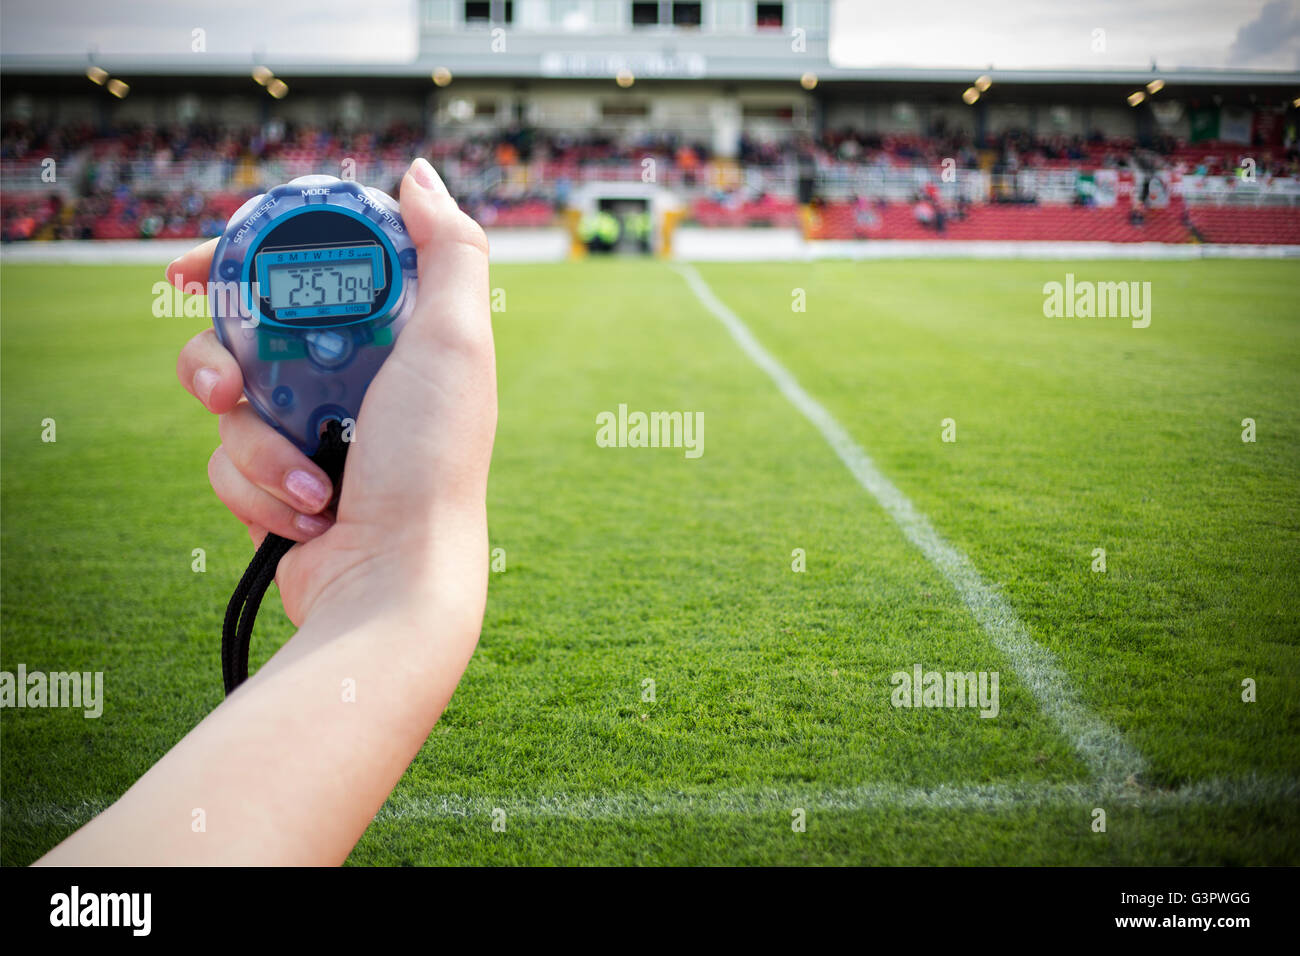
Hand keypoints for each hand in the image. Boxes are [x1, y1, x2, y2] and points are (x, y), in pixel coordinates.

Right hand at [172, 159, 495, 628]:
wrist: (394, 580)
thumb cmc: (431, 462)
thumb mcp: (456, 341)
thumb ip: (447, 251)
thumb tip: (418, 177)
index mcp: (389, 337)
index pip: (301, 271)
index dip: (241, 259)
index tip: (191, 263)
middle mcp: (349, 380)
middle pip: (241, 334)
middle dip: (222, 363)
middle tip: (228, 386)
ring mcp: (312, 433)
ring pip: (228, 404)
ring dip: (259, 447)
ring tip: (312, 484)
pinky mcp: (280, 485)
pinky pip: (228, 463)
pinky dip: (262, 490)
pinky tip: (311, 516)